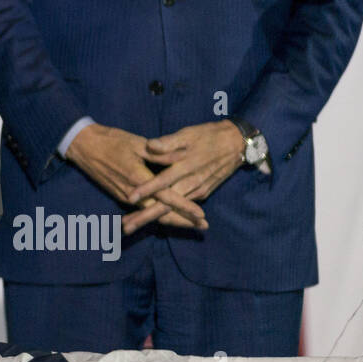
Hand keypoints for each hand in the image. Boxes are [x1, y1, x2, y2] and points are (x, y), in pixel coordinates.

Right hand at [67, 123, 206, 231]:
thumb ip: (161, 153)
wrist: (83, 146)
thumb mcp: (137, 143)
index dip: (185, 207)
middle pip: (161, 215)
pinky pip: (142, 209)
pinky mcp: (121, 195)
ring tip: (190, 223)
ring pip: (151, 214)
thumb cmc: (111, 141)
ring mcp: (125, 197)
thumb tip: (183, 156)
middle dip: (183, 222)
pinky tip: (168, 213)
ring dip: (171, 220)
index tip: (202, 216)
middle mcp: (132, 194)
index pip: (167, 198)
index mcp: (139, 179)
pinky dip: (157, 214)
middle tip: (203, 227)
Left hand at [123, 122, 244, 226]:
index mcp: (185, 168)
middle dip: (145, 216)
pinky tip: (151, 218)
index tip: (129, 198)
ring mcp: (197, 191)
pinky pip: (182, 208)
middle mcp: (191, 184)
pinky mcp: (201, 193)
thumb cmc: (209, 136)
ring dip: (152, 218)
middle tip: (126, 227)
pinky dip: (168, 215)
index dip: (146, 191)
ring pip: (172, 210)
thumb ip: (169, 143)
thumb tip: (150, 145)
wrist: (236, 144)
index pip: (162, 183)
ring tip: (131, 225)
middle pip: (165, 205)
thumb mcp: (189, 134)